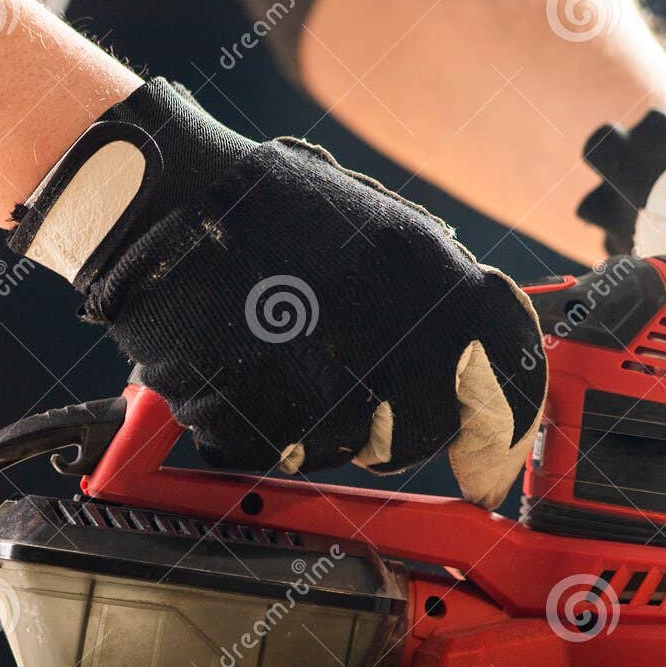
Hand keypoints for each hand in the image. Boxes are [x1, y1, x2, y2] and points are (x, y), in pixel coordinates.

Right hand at [7, 79, 546, 508]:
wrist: (159, 207)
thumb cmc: (265, 210)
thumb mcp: (373, 220)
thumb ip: (436, 285)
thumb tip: (488, 355)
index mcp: (417, 264)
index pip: (504, 364)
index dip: (506, 425)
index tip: (491, 459)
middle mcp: (373, 321)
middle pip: (424, 430)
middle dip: (404, 434)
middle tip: (365, 403)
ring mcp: (307, 372)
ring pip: (350, 447)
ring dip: (327, 427)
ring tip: (285, 366)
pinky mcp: (247, 410)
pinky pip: (279, 453)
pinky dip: (266, 429)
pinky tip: (246, 375)